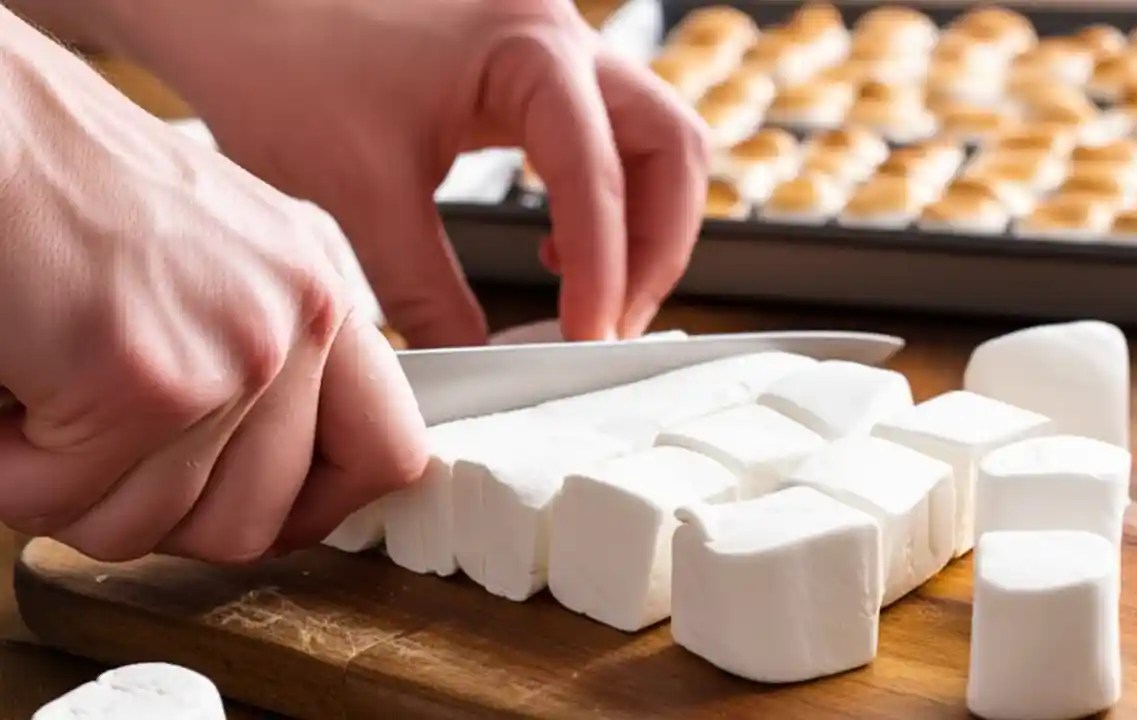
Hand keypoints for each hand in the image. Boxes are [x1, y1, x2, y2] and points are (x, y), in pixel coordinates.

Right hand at [0, 12, 428, 562]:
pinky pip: (61, 502)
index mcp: (319, 287)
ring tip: (47, 392)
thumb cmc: (63, 176)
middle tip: (100, 448)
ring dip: (71, 486)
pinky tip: (10, 386)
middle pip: (254, 523)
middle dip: (156, 512)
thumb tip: (278, 484)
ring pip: (151, 528)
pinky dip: (7, 467)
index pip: (387, 450)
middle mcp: (298, 317)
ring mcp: (234, 354)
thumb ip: (267, 362)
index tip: (270, 514)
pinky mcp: (147, 383)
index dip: (317, 508)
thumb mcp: (215, 259)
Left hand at [103, 0, 710, 346]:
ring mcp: (553, 46)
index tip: (586, 341)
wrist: (231, 4)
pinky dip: (604, 203)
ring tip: (592, 300)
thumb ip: (427, 293)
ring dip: (639, 229)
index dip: (603, 271)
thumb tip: (483, 367)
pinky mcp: (534, 68)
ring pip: (655, 143)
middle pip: (672, 147)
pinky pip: (609, 139)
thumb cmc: (279, 64)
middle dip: (654, 247)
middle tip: (610, 325)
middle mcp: (559, 35)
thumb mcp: (357, 196)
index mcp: (526, 48)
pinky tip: (558, 249)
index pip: (598, 174)